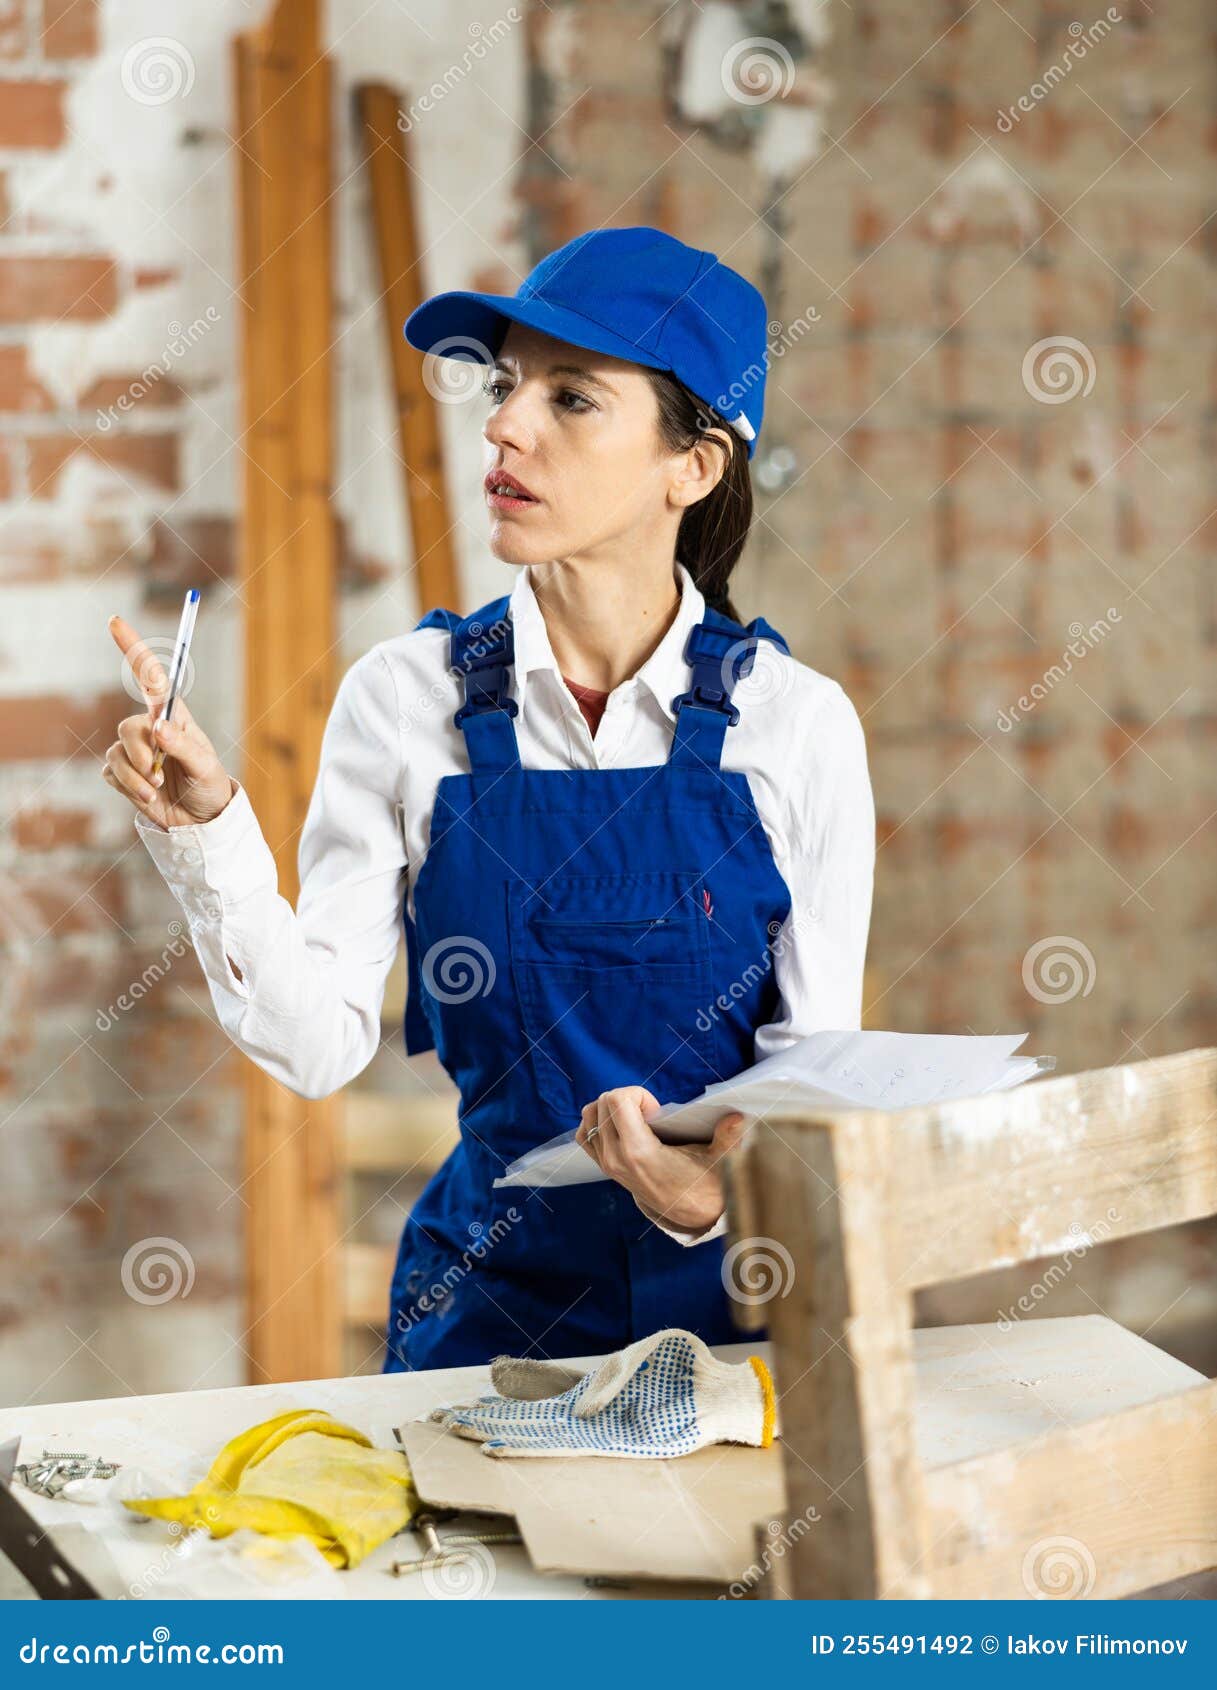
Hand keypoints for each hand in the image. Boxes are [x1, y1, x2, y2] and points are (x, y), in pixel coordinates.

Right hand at [103, 614, 233, 829]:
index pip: (150, 677)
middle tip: (158, 775)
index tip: (115, 622)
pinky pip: (111, 773)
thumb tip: (157, 728)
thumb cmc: (209, 786)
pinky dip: (129, 788)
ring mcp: (135, 751)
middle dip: (140, 754)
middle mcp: (151, 728)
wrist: (201, 821)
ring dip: (136, 777)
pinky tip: (148, 797)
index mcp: (173, 717)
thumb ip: (182, 746)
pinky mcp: (124, 773)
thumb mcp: (205, 766)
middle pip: (127, 727)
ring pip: (117, 753)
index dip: (132, 648)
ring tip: (157, 789)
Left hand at [574, 1085, 745, 1232]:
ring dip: (611, 1107)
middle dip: (627, 1098)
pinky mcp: (604, 1166)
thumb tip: (739, 1116)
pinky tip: (622, 1126)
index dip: (639, 1095)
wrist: (691, 1212)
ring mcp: (606, 1164)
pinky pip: (584, 1133)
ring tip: (636, 1119)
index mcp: (638, 1152)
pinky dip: (598, 1122)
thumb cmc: (706, 1183)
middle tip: (651, 1115)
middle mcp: (615, 1158)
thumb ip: (729, 1138)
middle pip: (602, 1102)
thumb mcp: (721, 1160)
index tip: (658, 1111)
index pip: (617, 1100)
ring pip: (590, 1114)